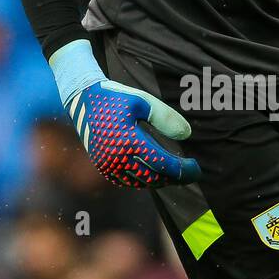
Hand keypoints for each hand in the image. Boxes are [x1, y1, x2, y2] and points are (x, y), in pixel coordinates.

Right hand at [48, 40, 199, 188]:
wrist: (82, 98)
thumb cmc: (115, 97)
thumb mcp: (143, 101)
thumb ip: (166, 118)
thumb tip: (187, 134)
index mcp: (128, 141)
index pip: (162, 164)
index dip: (182, 170)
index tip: (196, 169)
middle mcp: (116, 158)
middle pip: (153, 177)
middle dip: (174, 178)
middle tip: (190, 173)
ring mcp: (107, 164)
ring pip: (140, 182)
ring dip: (159, 180)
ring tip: (175, 173)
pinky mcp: (102, 165)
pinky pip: (127, 180)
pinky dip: (143, 179)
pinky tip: (155, 172)